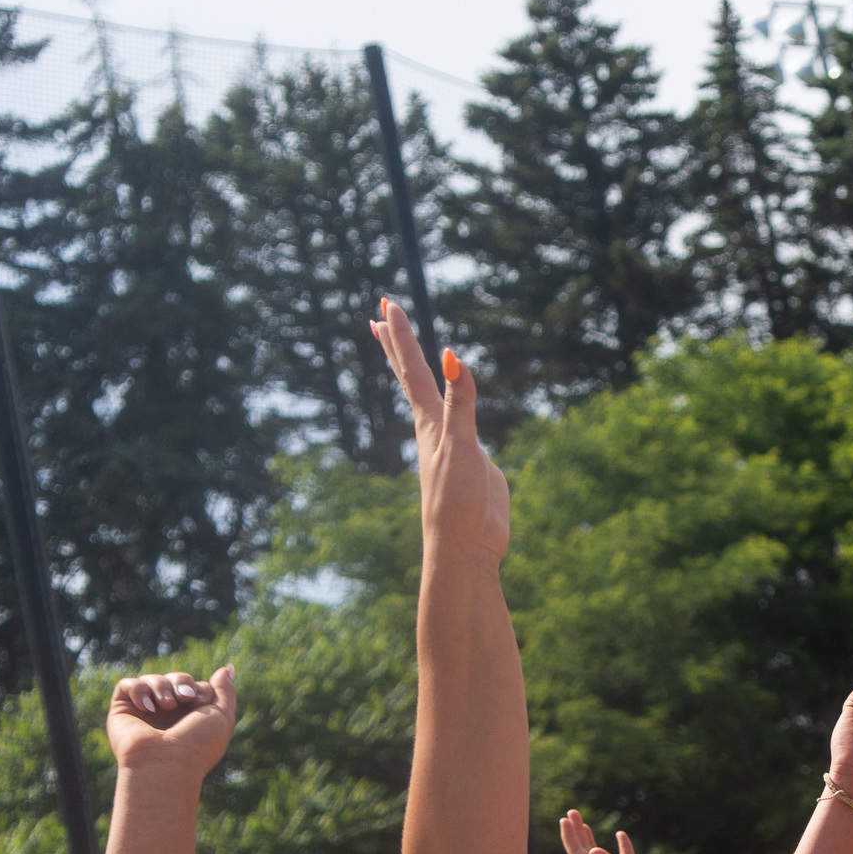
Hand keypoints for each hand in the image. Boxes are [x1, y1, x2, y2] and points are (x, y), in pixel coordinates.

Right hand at [106, 665, 235, 780]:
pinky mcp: (122, 710)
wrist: (165, 763)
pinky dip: (138, 690)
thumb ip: (225, 691)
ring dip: (161, 686)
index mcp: (191, 717)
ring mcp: (144, 712)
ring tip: (165, 705)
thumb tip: (227, 668)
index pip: (196, 686)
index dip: (200, 688)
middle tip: (184, 698)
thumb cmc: (197, 744)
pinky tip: (147, 707)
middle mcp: (168, 714)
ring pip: (152, 679)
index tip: (199, 703)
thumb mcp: (221, 716)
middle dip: (181, 682)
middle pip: (176, 678)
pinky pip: (128, 684)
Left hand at [369, 299, 508, 569]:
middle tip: (381, 313)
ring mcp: (451, 446)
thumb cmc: (458, 503)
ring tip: (409, 356)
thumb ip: (458, 402)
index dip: (402, 336)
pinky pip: (458, 424)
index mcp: (428, 423)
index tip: (387, 305)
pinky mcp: (471, 463)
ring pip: (429, 399)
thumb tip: (451, 357)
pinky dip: (451, 405)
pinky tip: (451, 410)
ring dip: (417, 373)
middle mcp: (433, 429)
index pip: (412, 369)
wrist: (466, 549)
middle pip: (410, 378)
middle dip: (398, 344)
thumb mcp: (461, 447)